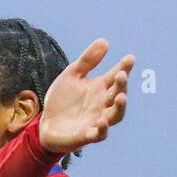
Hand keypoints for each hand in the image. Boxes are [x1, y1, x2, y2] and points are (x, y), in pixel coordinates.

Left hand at [38, 39, 134, 155]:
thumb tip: (104, 41)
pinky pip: (100, 134)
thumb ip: (87, 61)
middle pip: (118, 94)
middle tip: (121, 75)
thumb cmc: (62, 100)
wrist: (46, 124)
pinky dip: (103, 128)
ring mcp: (97, 120)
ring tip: (121, 97)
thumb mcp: (71, 76)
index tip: (130, 58)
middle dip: (122, 85)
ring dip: (120, 107)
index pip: (115, 76)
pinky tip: (102, 120)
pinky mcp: (87, 135)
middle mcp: (103, 104)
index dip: (124, 68)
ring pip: (116, 115)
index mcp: (100, 88)